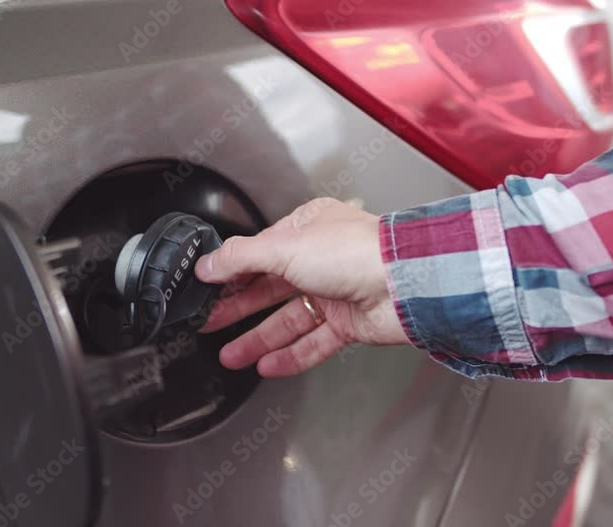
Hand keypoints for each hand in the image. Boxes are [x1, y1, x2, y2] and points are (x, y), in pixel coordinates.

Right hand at [195, 198, 407, 376]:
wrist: (405, 284)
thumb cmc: (357, 252)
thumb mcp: (284, 247)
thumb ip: (241, 258)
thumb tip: (208, 264)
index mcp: (308, 229)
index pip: (259, 253)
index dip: (232, 273)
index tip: (206, 288)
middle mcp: (322, 259)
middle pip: (270, 288)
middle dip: (238, 309)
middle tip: (210, 323)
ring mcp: (336, 292)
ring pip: (289, 320)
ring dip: (259, 339)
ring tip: (231, 355)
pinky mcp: (350, 323)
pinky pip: (313, 343)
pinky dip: (290, 355)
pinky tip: (268, 365)